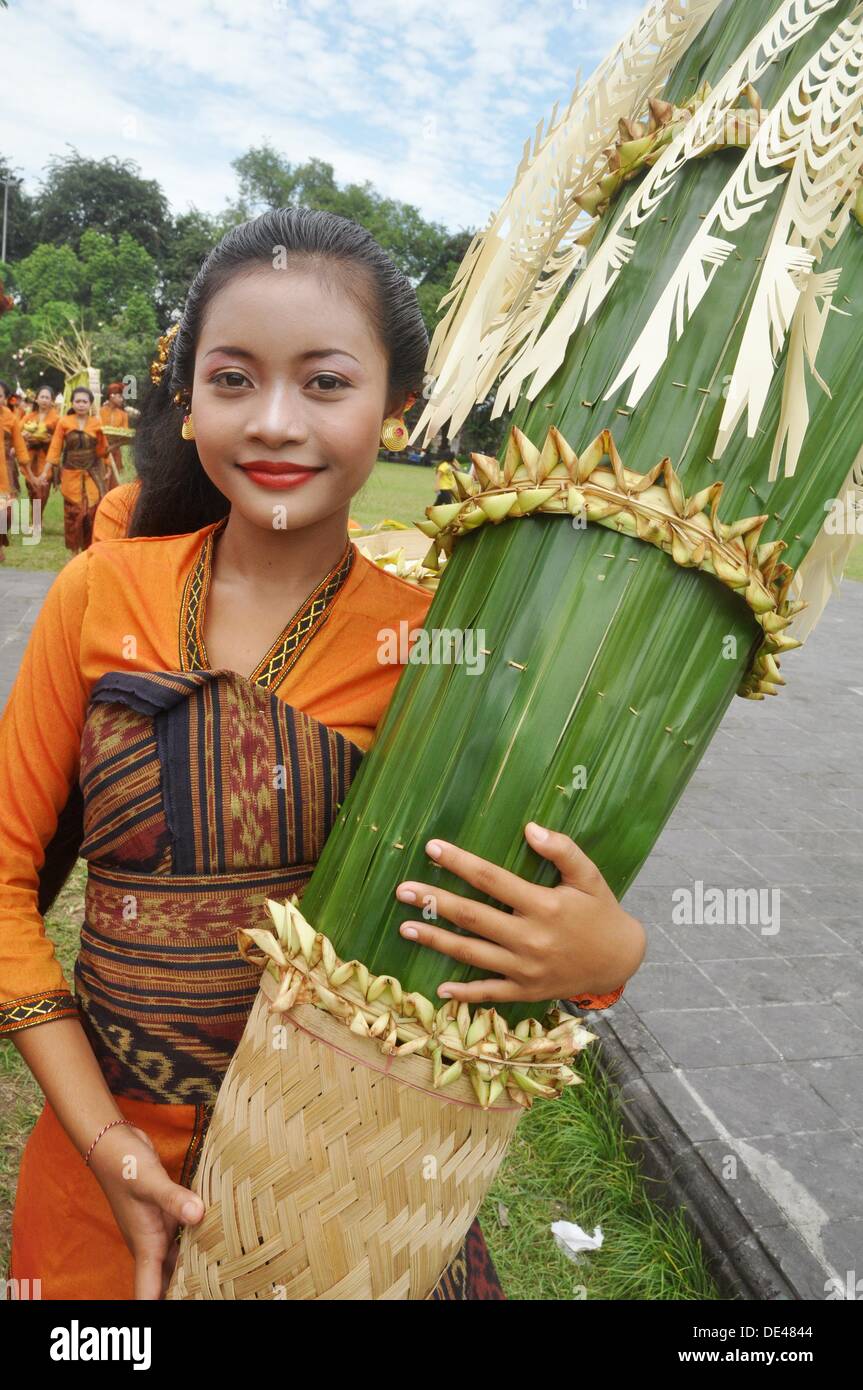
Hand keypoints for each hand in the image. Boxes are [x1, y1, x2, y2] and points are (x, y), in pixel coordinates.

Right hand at [89, 1122, 204, 1298]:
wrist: (115, 1143)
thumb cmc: (125, 1164)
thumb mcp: (150, 1180)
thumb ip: (173, 1198)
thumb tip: (198, 1215)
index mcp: (145, 1245)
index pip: (149, 1292)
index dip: (163, 1306)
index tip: (188, 1307)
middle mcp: (151, 1243)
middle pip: (166, 1283)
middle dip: (185, 1293)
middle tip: (213, 1297)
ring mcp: (158, 1230)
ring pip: (176, 1263)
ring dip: (192, 1272)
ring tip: (218, 1283)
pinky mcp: (167, 1215)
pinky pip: (182, 1240)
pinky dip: (197, 1247)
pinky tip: (216, 1245)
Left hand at [394, 822, 644, 1004]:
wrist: (620, 961)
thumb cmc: (600, 912)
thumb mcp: (589, 876)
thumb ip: (563, 850)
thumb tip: (530, 828)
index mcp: (544, 905)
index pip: (493, 880)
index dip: (461, 863)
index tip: (432, 848)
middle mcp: (530, 938)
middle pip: (474, 917)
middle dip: (435, 902)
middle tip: (402, 891)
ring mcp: (526, 968)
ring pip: (472, 954)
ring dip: (437, 941)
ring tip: (405, 929)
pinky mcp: (527, 991)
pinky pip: (491, 993)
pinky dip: (465, 993)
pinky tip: (440, 987)